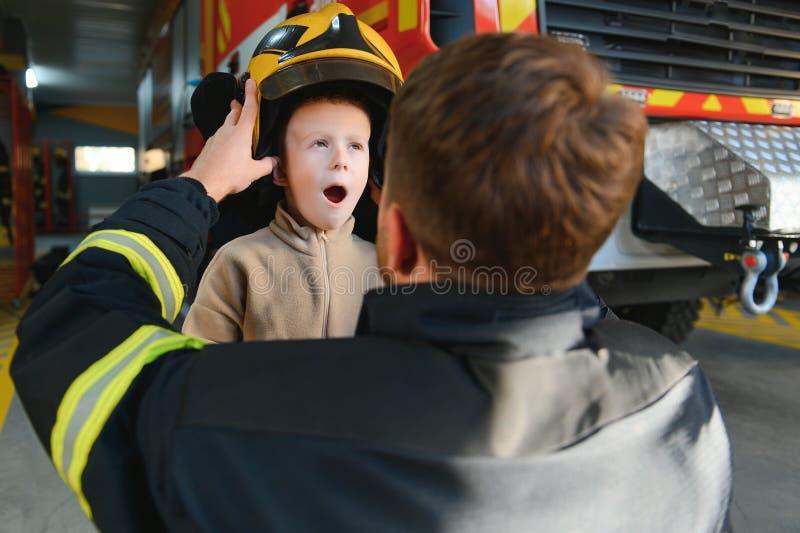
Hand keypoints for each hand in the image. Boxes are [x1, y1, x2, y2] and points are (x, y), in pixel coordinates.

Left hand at [179, 78, 277, 202]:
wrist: (203, 183)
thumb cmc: (228, 175)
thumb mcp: (254, 172)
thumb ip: (267, 165)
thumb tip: (274, 162)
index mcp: (241, 133)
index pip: (249, 108)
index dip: (251, 94)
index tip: (251, 82)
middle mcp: (227, 131)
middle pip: (234, 112)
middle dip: (239, 106)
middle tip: (241, 102)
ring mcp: (216, 137)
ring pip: (225, 123)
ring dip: (231, 121)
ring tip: (236, 124)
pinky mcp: (209, 145)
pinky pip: (219, 136)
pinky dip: (225, 136)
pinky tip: (228, 145)